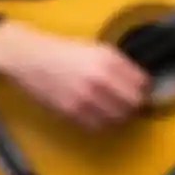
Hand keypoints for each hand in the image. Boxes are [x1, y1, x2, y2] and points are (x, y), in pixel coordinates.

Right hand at [0, 21, 150, 130]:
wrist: (29, 57)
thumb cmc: (62, 51)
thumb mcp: (96, 48)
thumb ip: (119, 64)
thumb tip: (141, 81)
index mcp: (108, 60)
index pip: (143, 83)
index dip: (144, 88)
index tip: (142, 90)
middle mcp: (100, 79)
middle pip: (134, 103)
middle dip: (136, 104)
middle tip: (131, 103)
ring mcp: (86, 97)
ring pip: (119, 118)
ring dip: (120, 116)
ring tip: (115, 109)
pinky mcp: (72, 111)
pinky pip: (99, 126)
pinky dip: (103, 123)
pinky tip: (99, 114)